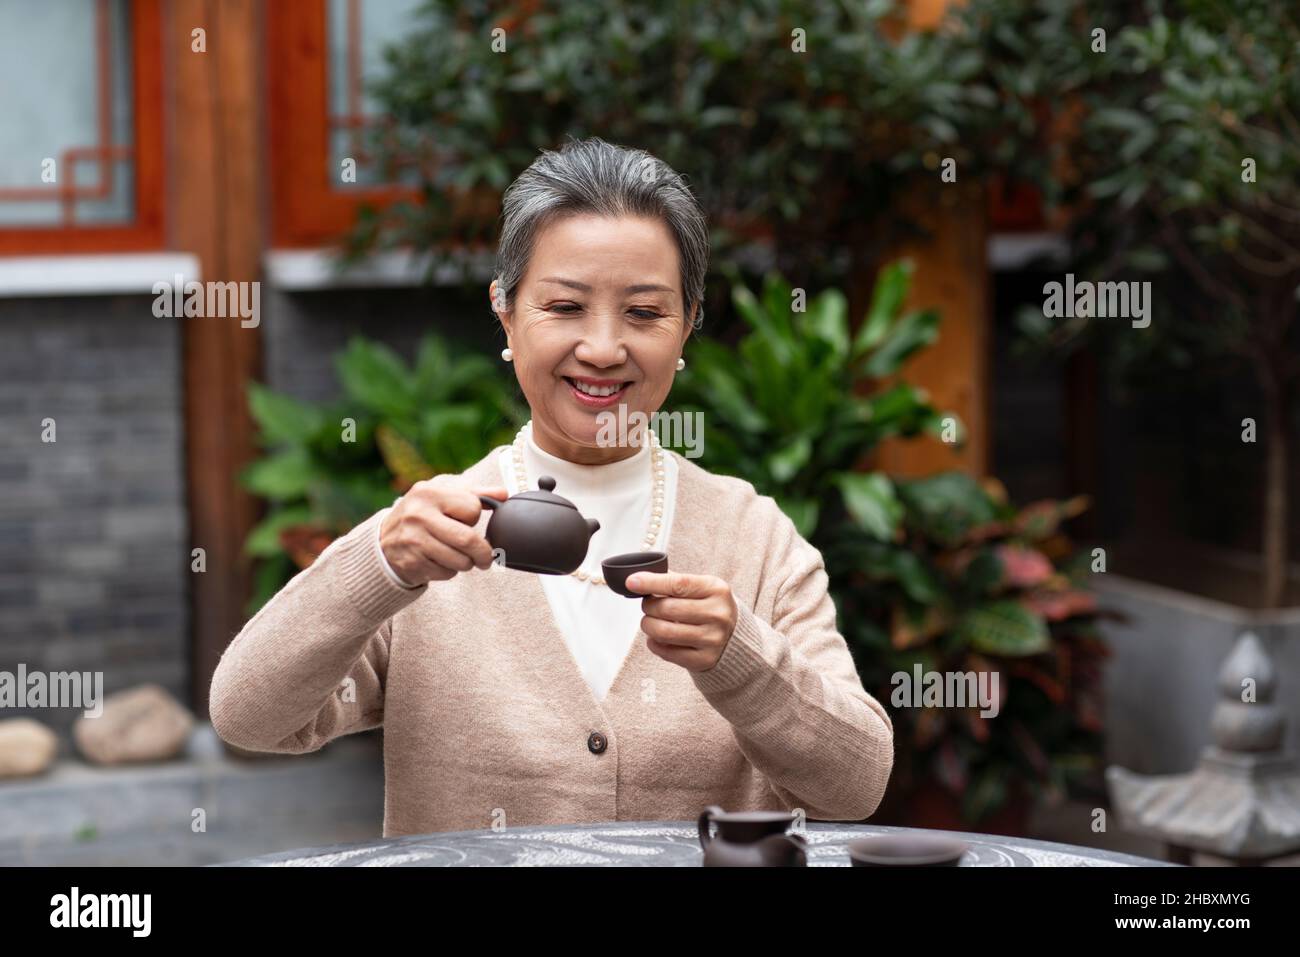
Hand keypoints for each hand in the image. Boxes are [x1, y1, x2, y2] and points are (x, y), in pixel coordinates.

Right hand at [379, 476, 507, 585]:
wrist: (383, 540)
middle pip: (468, 540)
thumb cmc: (422, 513)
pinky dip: (450, 570)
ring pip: (461, 561)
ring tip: (458, 555)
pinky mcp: (412, 563)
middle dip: (483, 553)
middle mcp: (418, 515)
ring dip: (466, 562)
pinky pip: (447, 573)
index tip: (467, 520)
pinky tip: (439, 560)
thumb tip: (504, 494)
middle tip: (486, 557)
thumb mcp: (442, 493)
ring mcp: (413, 541)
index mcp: (429, 493)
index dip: (474, 517)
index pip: (472, 508)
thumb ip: (474, 492)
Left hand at [625, 572, 738, 671]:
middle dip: (648, 606)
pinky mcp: (704, 659)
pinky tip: (656, 638)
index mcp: (717, 590)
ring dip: (647, 625)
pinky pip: (667, 652)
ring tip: (648, 621)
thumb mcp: (701, 587)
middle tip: (646, 605)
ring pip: (665, 632)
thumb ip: (674, 581)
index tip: (631, 582)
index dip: (652, 582)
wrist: (734, 637)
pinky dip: (654, 643)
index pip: (679, 584)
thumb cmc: (709, 606)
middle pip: (668, 609)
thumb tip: (639, 579)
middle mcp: (718, 614)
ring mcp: (713, 639)